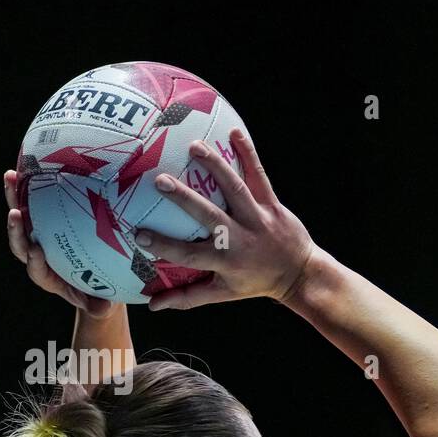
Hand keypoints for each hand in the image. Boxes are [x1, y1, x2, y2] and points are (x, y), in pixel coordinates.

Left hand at [3, 170, 115, 317]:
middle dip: (15, 229)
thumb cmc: (101, 292)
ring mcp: (38, 235)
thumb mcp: (102, 302)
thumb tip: (103, 308)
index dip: (34, 260)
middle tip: (16, 214)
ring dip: (13, 197)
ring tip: (11, 176)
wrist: (96, 279)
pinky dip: (29, 185)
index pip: (36, 270)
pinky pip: (33, 201)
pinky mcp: (44, 220)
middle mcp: (38, 256)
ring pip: (21, 218)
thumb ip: (99, 306)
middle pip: (20, 243)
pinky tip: (31, 164)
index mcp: (47, 276)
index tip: (37, 250)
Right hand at [134, 129, 315, 310]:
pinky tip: (234, 132)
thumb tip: (153, 305)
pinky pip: (260, 176)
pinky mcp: (272, 205)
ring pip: (236, 190)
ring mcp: (257, 219)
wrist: (299, 274)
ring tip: (194, 146)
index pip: (189, 254)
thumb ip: (187, 296)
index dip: (164, 246)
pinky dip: (248, 154)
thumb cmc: (255, 282)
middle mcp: (240, 238)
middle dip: (186, 199)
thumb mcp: (222, 292)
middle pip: (210, 216)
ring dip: (216, 167)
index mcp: (225, 260)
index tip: (138, 235)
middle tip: (160, 181)